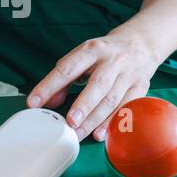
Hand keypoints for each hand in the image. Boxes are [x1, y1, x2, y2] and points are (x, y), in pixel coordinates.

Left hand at [26, 31, 162, 141]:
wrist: (141, 42)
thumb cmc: (106, 53)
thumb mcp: (83, 57)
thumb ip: (64, 78)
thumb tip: (48, 102)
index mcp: (92, 50)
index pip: (67, 68)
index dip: (49, 86)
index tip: (34, 102)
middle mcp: (112, 61)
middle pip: (97, 85)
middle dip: (83, 105)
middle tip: (69, 122)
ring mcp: (129, 74)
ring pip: (111, 100)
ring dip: (94, 120)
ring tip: (79, 133)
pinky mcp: (141, 87)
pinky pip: (127, 107)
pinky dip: (112, 122)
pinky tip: (100, 134)